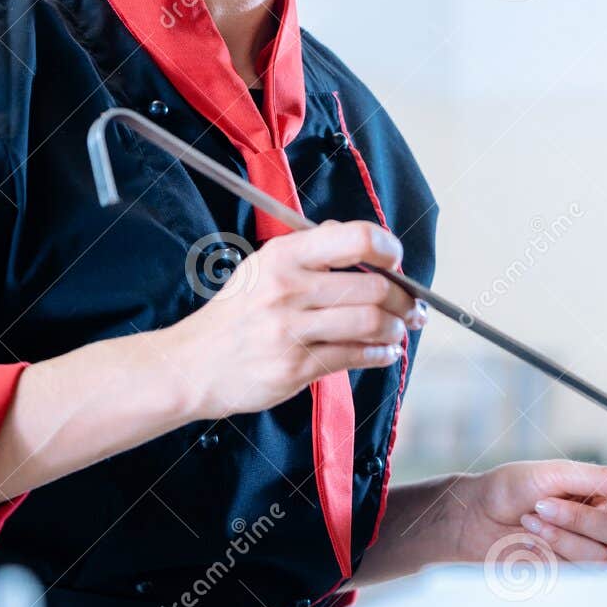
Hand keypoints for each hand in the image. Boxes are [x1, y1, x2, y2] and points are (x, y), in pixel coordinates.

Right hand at [165, 219, 426, 419]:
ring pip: (371, 324)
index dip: (389, 249)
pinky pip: (356, 357)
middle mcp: (289, 288)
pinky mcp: (296, 367)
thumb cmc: (235, 313)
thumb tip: (359, 239)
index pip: (356, 238)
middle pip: (374, 288)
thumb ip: (310, 250)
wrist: (194, 364)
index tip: (397, 262)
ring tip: (399, 329)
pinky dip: (381, 355)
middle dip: (405, 299)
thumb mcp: (263, 266)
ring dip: (396, 328)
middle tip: (413, 306)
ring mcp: (292, 330)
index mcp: (284, 255)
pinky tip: (385, 352)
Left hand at [451, 460, 606, 565]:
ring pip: (606, 551)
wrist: (475, 516)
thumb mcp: (552, 472)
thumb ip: (596, 477)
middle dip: (590, 516)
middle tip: (557, 501)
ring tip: (538, 511)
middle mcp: (602, 524)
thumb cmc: (509, 488)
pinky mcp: (570, 571)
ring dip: (569, 527)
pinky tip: (535, 530)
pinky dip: (557, 543)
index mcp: (606, 493)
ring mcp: (587, 549)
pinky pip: (582, 565)